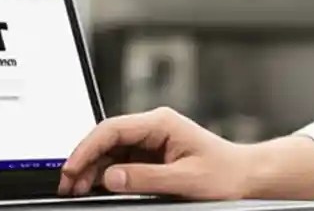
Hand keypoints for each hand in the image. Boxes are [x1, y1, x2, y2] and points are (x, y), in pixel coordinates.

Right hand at [59, 107, 255, 199]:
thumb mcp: (185, 180)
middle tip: (67, 186)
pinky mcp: (151, 155)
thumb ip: (146, 178)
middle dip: (84, 161)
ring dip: (92, 170)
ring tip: (76, 190)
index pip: (112, 128)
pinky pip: (120, 161)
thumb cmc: (224, 174)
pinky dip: (105, 175)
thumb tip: (110, 177)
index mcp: (161, 123)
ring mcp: (152, 141)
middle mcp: (154, 127)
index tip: (71, 170)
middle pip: (106, 139)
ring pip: (110, 151)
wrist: (245, 177)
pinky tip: (95, 187)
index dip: (86, 148)